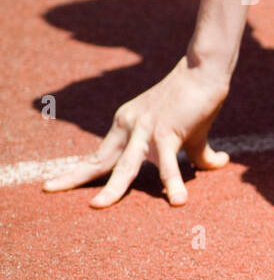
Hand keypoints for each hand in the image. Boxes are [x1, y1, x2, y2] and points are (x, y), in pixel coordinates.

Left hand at [44, 58, 230, 207]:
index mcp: (127, 125)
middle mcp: (129, 127)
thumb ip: (199, 155)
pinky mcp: (167, 132)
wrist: (203, 73)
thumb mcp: (192, 133)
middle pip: (100, 159)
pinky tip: (178, 201)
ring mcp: (145, 130)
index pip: (101, 154)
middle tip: (48, 189)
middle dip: (74, 177)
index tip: (58, 183)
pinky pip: (169, 164)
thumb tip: (219, 164)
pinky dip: (173, 184)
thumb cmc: (196, 101)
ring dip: (113, 188)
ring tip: (98, 206)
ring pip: (126, 165)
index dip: (82, 171)